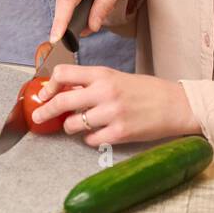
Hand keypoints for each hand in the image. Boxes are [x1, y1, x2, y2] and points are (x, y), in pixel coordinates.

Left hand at [30, 64, 201, 146]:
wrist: (175, 105)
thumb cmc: (147, 91)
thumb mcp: (118, 78)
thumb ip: (93, 83)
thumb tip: (65, 90)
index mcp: (103, 75)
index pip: (64, 73)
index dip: (50, 84)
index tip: (45, 93)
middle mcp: (105, 92)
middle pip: (62, 101)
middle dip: (45, 110)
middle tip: (38, 116)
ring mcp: (112, 114)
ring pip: (73, 124)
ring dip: (70, 126)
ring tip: (77, 125)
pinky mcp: (119, 133)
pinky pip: (90, 140)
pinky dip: (89, 139)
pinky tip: (97, 134)